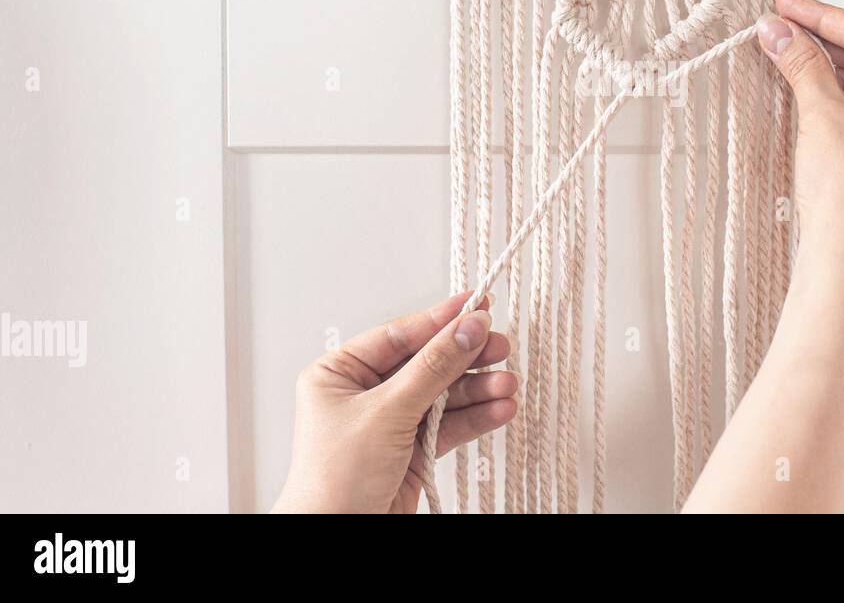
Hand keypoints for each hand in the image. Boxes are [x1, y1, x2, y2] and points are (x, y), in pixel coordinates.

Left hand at [272, 292, 516, 513]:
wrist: (337, 540)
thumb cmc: (336, 478)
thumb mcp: (387, 412)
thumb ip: (433, 368)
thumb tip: (468, 326)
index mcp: (340, 373)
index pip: (399, 335)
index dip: (441, 319)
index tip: (478, 304)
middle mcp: (365, 393)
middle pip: (427, 363)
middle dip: (466, 357)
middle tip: (501, 346)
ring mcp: (390, 422)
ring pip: (443, 395)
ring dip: (477, 390)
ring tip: (508, 386)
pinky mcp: (411, 450)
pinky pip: (449, 424)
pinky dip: (475, 417)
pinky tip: (500, 409)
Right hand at [757, 0, 843, 268]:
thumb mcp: (822, 114)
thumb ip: (801, 63)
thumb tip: (777, 29)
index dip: (822, 17)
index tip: (785, 4)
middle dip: (821, 42)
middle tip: (778, 26)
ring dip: (824, 67)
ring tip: (782, 51)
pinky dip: (832, 95)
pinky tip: (800, 83)